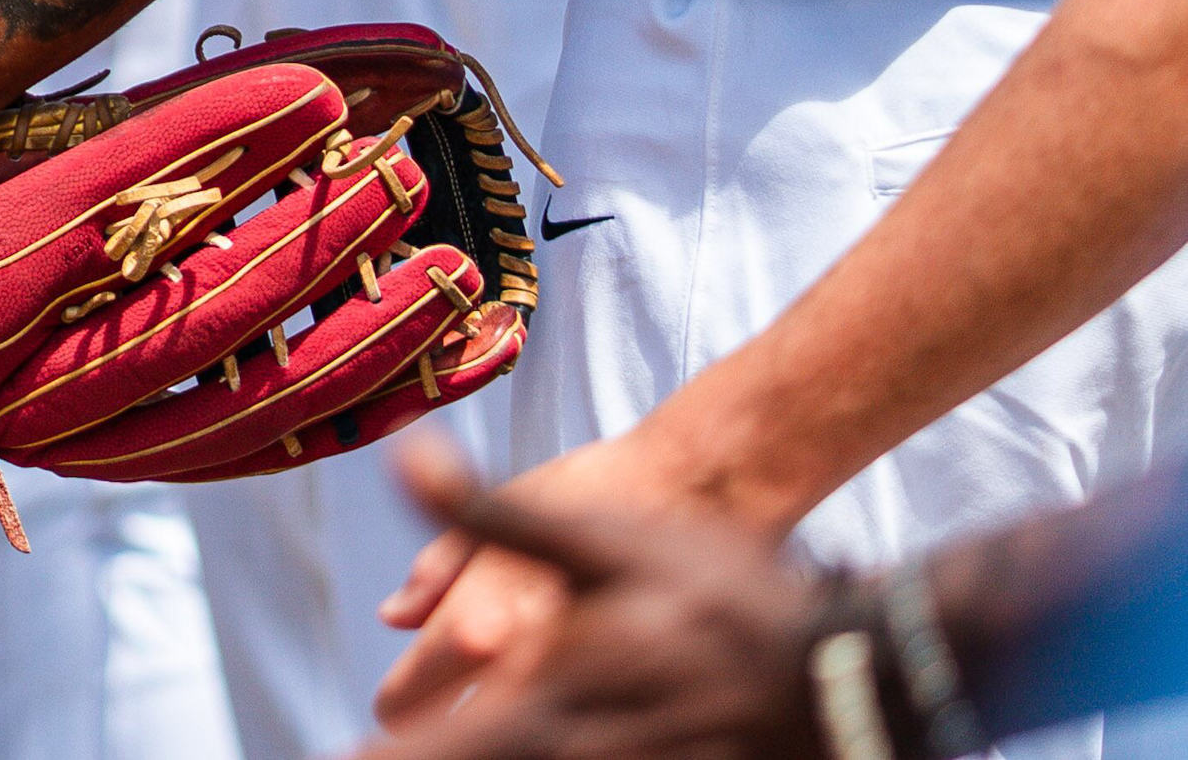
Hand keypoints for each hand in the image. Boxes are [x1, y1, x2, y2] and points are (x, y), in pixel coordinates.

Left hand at [361, 434, 829, 757]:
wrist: (842, 666)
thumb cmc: (717, 590)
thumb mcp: (602, 536)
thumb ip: (489, 517)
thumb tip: (403, 462)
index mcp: (548, 681)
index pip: (441, 734)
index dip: (396, 746)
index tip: (351, 752)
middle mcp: (581, 744)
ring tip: (433, 759)